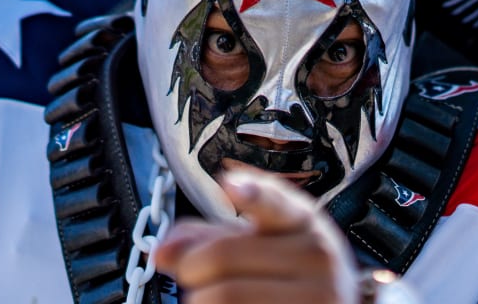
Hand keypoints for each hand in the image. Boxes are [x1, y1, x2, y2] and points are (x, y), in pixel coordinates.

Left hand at [152, 168, 359, 303]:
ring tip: (215, 299)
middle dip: (190, 271)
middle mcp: (317, 256)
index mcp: (303, 222)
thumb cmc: (289, 277)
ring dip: (199, 301)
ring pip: (221, 296)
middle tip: (194, 279)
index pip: (276, 203)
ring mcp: (316, 296)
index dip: (252, 194)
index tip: (230, 185)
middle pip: (221, 256)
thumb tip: (160, 250)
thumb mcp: (258, 245)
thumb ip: (208, 236)